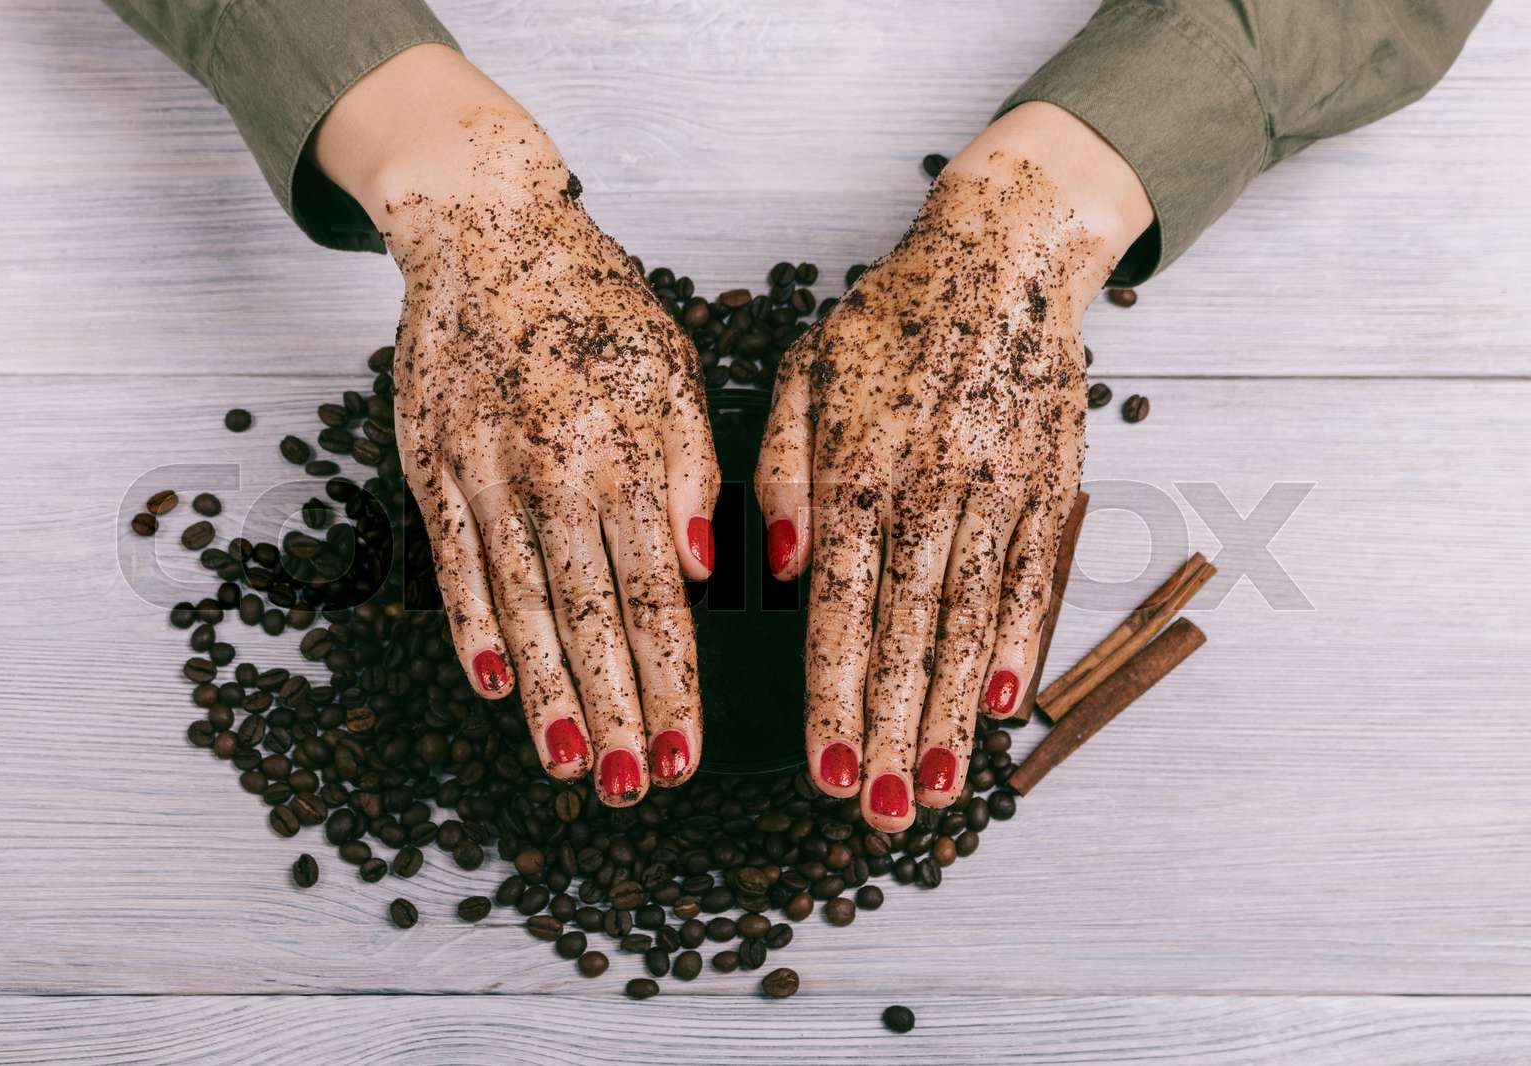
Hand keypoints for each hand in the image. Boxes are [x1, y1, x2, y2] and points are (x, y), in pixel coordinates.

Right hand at [315, 46, 718, 804]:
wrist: (483, 231)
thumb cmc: (593, 303)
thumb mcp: (673, 368)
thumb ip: (692, 470)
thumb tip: (702, 570)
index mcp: (625, 451)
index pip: (657, 596)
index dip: (672, 683)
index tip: (686, 751)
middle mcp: (554, 472)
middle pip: (592, 618)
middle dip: (616, 712)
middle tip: (633, 788)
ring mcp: (484, 474)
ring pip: (521, 607)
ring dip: (548, 694)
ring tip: (568, 765)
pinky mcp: (431, 469)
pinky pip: (452, 565)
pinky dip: (473, 629)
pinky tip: (494, 686)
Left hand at [755, 103, 1150, 829]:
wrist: (1004, 259)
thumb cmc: (888, 322)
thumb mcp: (804, 371)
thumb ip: (783, 469)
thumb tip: (772, 567)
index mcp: (857, 470)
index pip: (838, 608)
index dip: (833, 699)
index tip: (826, 774)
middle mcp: (928, 490)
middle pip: (905, 634)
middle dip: (890, 732)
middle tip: (882, 815)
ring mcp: (998, 491)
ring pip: (971, 622)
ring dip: (951, 713)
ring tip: (941, 791)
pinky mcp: (1053, 487)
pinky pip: (1039, 578)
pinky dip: (1024, 644)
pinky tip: (1005, 706)